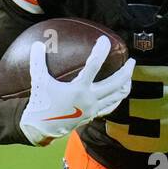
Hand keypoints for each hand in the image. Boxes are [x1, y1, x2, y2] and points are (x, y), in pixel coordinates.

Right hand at [18, 36, 134, 145]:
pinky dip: (118, 97)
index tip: (105, 40)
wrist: (42, 128)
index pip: (94, 65)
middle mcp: (90, 99)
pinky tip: (120, 91)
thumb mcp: (38, 81)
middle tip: (132, 60)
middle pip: (116, 83)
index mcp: (78, 89)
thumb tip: (36, 43)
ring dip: (126, 84)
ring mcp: (93, 108)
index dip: (101, 51)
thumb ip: (37, 61)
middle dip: (127, 71)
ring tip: (130, 74)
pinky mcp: (93, 115)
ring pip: (117, 96)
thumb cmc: (40, 102)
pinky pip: (111, 106)